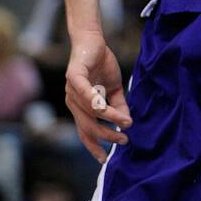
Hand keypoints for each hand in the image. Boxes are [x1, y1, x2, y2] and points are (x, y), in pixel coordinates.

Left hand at [65, 30, 132, 162]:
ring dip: (109, 119)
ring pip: (91, 112)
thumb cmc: (102, 64)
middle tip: (123, 141)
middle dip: (105, 136)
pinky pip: (85, 93)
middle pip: (87, 127)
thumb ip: (119, 105)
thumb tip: (128, 122)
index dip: (94, 146)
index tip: (104, 159)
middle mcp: (73, 102)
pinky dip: (96, 102)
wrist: (93, 41)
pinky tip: (106, 109)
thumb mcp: (114, 89)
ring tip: (126, 123)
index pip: (85, 132)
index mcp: (81, 107)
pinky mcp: (74, 76)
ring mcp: (72, 90)